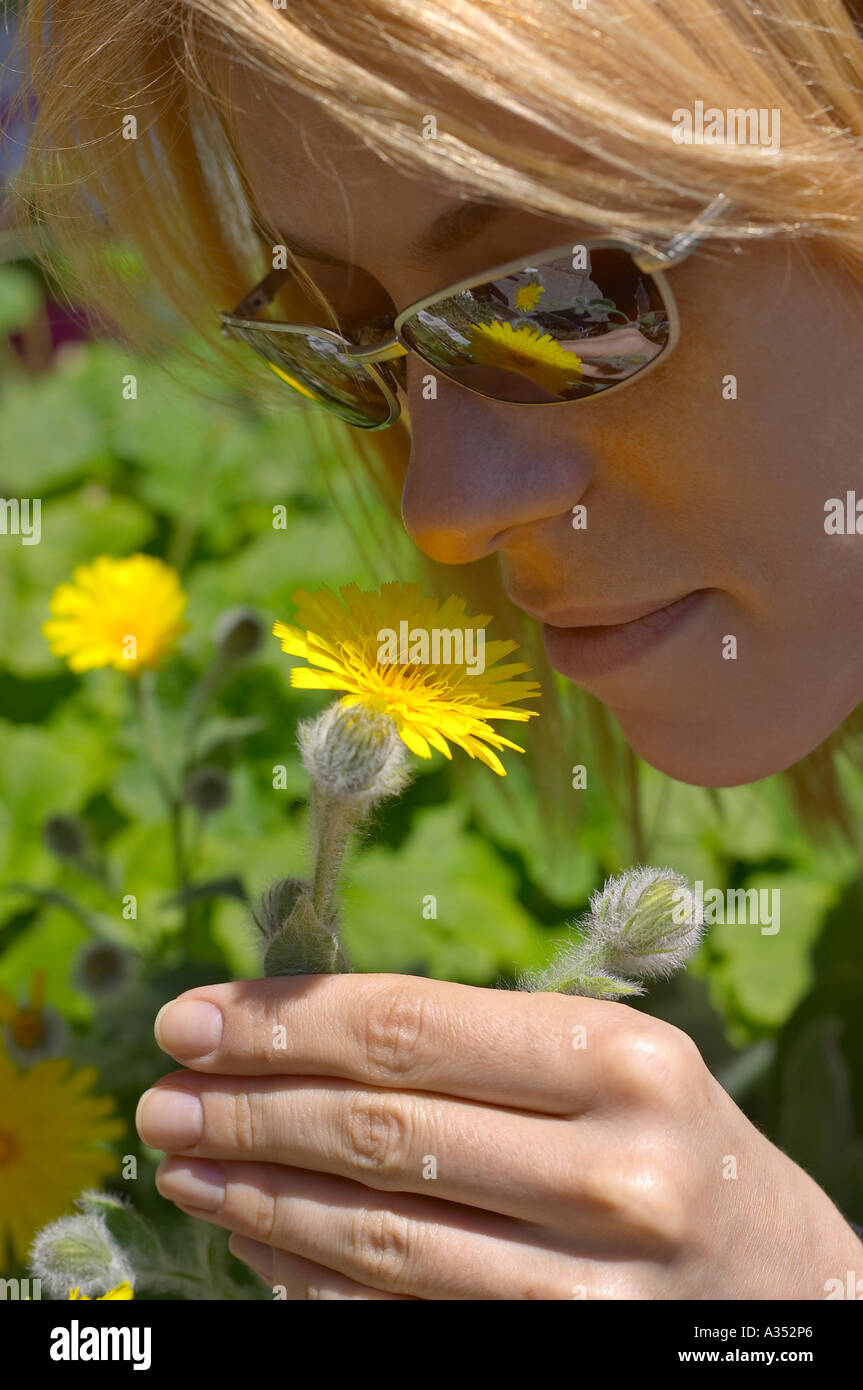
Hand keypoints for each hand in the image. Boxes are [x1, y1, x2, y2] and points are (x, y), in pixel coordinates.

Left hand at [136, 974, 861, 1299]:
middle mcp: (611, 1173)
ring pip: (373, 1239)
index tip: (191, 1017)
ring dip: (255, 1198)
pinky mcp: (553, 1362)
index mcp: (620, 1060)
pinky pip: (395, 1320)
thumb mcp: (610, 1060)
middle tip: (162, 1095)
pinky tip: (254, 1240)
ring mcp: (585, 1290)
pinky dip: (307, 1277)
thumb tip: (295, 1029)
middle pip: (376, 1132)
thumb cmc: (676, 1145)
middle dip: (246, 1109)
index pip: (407, 1029)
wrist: (787, 1290)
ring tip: (183, 1165)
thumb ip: (471, 1041)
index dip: (280, 1022)